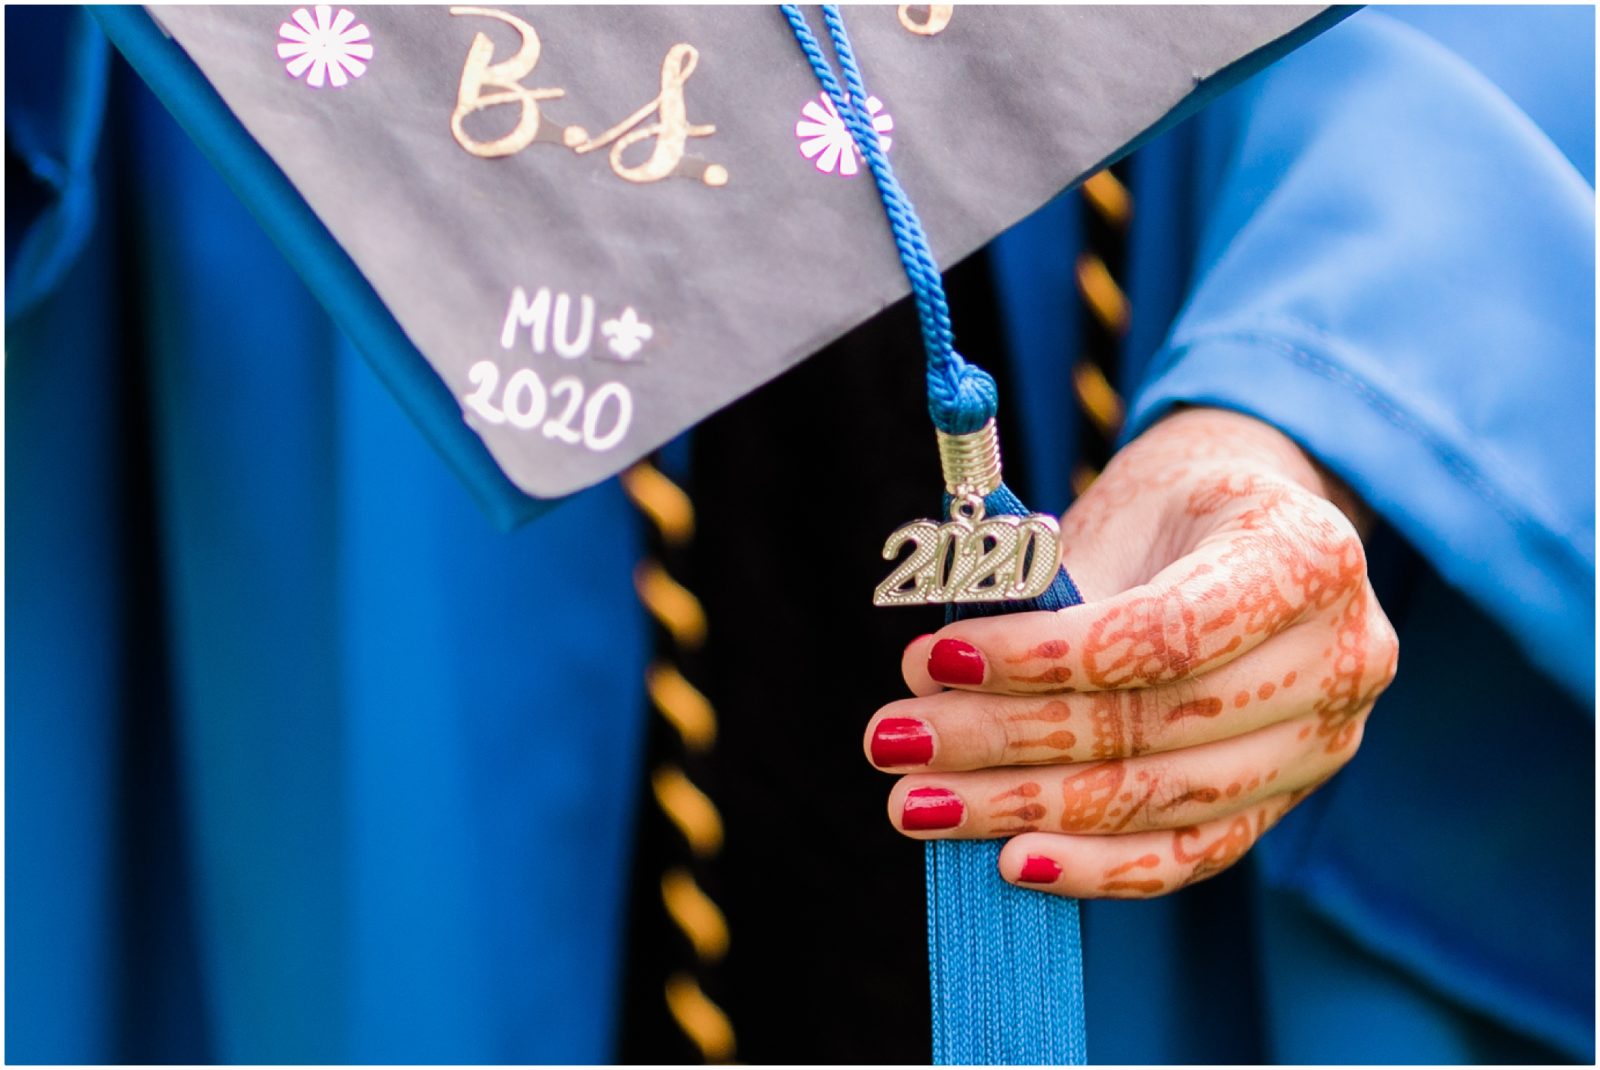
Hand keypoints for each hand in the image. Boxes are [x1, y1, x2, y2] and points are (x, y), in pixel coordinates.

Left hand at [865, 407, 1398, 896]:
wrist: (1249, 529)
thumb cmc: (1168, 511)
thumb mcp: (1112, 513)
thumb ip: (1041, 594)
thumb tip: (933, 680)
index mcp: (1308, 555)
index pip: (1166, 634)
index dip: (1043, 659)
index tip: (935, 660)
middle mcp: (1344, 656)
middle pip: (1156, 726)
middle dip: (1006, 739)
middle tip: (895, 739)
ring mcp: (1326, 740)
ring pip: (1163, 800)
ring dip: (1025, 808)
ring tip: (917, 803)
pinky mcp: (1288, 800)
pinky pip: (1190, 853)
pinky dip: (1096, 866)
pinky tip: (1008, 861)